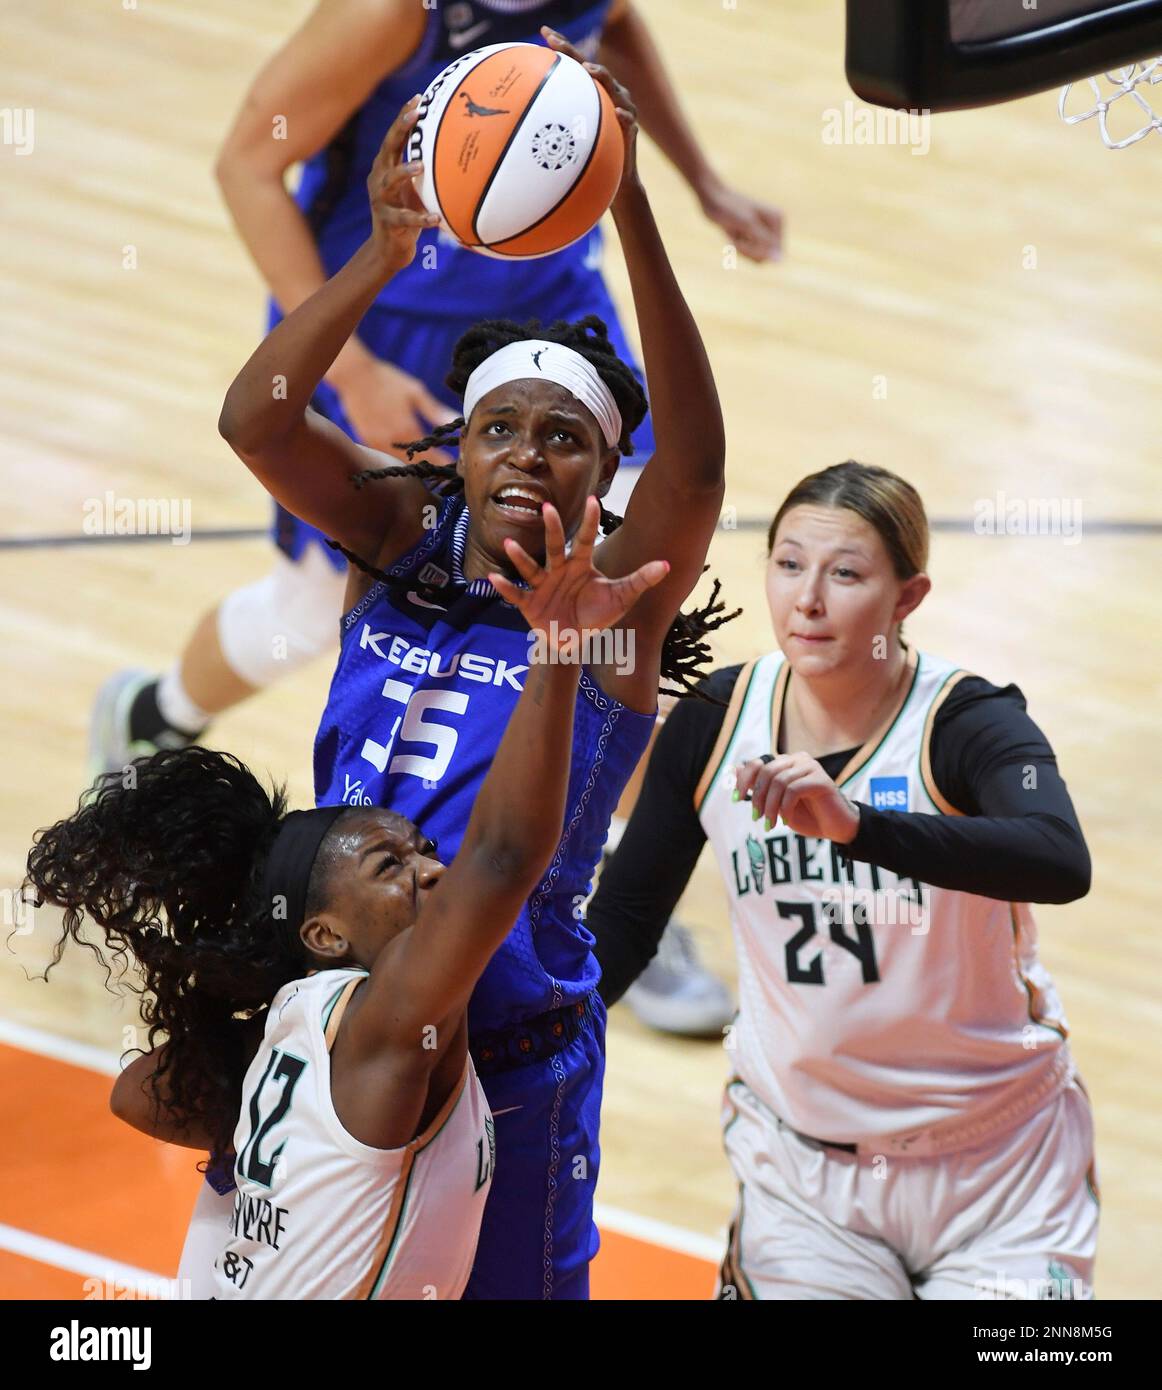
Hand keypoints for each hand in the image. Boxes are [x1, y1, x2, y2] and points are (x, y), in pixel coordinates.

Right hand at [331, 353, 455, 465]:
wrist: (355, 376)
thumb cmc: (387, 380)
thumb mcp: (415, 392)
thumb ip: (435, 411)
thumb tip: (457, 420)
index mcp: (408, 430)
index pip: (431, 455)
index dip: (443, 461)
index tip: (453, 465)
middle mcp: (392, 441)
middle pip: (415, 463)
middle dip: (429, 465)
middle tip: (440, 467)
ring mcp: (377, 443)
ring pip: (399, 462)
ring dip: (412, 464)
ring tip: (424, 464)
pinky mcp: (367, 441)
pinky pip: (385, 456)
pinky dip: (396, 457)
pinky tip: (402, 454)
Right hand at [366, 96, 440, 270]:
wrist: (390, 248)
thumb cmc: (408, 213)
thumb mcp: (418, 189)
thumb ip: (429, 172)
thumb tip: (459, 153)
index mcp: (387, 166)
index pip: (395, 136)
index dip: (404, 116)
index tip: (419, 97)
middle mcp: (379, 178)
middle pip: (387, 148)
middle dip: (400, 129)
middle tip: (414, 115)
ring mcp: (380, 199)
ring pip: (390, 181)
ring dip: (404, 171)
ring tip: (421, 166)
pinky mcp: (387, 221)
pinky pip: (404, 219)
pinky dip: (421, 219)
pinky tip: (436, 220)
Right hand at [489, 496, 667, 648]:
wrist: (575, 642)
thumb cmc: (597, 615)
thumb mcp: (621, 598)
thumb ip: (640, 580)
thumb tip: (667, 565)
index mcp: (581, 566)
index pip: (586, 539)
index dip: (590, 522)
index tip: (594, 500)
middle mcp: (559, 571)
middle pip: (556, 546)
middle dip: (553, 529)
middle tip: (549, 507)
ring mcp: (542, 586)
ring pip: (531, 568)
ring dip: (520, 558)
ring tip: (509, 544)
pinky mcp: (530, 604)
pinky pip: (516, 594)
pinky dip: (505, 588)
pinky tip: (493, 578)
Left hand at [542, 27, 638, 189]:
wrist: (613, 180)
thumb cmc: (587, 157)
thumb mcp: (567, 138)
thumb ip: (553, 122)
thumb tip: (520, 118)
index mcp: (593, 92)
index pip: (576, 64)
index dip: (562, 46)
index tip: (543, 32)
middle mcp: (609, 95)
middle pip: (592, 68)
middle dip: (574, 53)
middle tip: (556, 43)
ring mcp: (623, 110)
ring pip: (614, 88)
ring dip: (602, 77)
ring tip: (589, 70)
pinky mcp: (630, 130)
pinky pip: (628, 121)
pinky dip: (623, 115)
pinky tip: (617, 112)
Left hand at [699, 179, 782, 262]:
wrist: (712, 198)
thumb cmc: (729, 208)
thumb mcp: (747, 225)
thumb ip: (765, 242)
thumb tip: (780, 260)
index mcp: (778, 220)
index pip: (775, 251)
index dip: (756, 250)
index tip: (743, 235)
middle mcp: (774, 226)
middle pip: (765, 256)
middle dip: (748, 250)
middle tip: (736, 234)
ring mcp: (763, 232)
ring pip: (756, 257)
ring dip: (741, 249)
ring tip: (733, 233)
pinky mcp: (752, 236)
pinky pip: (748, 254)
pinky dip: (737, 247)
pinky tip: (731, 234)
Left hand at [733, 753, 859, 842]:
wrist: (835, 827)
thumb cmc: (806, 815)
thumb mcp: (776, 802)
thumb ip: (759, 785)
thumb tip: (735, 768)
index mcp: (786, 763)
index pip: (758, 763)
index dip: (743, 780)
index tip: (736, 799)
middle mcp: (798, 760)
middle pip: (766, 771)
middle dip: (757, 796)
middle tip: (756, 817)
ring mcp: (811, 767)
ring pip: (779, 781)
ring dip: (770, 806)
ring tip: (770, 823)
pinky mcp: (821, 780)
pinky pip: (794, 790)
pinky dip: (785, 807)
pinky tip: (786, 820)